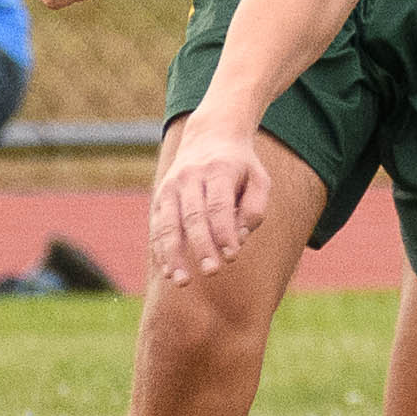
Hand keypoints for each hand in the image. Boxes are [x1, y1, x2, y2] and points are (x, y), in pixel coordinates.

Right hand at [151, 123, 268, 286]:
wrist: (210, 135)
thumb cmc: (241, 166)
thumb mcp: (259, 179)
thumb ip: (254, 209)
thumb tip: (238, 240)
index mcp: (218, 169)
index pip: (219, 205)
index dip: (224, 232)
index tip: (232, 256)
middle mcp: (190, 176)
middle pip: (193, 216)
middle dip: (202, 246)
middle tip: (212, 271)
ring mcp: (171, 187)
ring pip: (168, 224)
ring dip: (174, 255)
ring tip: (182, 281)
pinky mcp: (160, 197)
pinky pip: (157, 227)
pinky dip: (161, 251)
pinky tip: (168, 272)